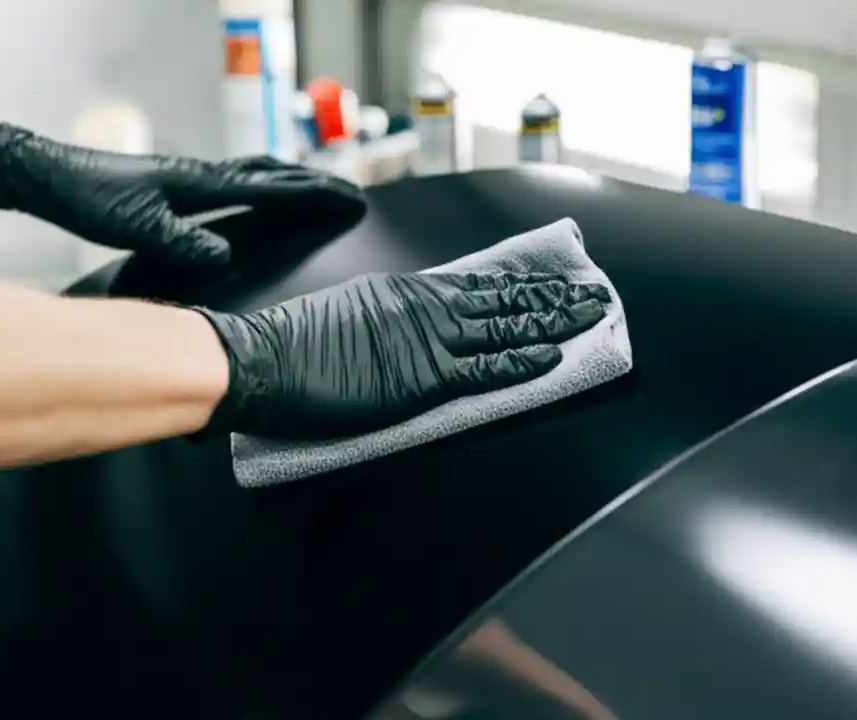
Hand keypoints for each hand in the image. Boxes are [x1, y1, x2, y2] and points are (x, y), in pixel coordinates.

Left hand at [0, 123, 363, 268]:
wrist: (47, 174)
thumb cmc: (88, 198)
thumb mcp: (135, 227)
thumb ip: (181, 243)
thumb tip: (225, 257)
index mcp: (201, 183)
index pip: (272, 188)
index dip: (315, 195)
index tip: (351, 199)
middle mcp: (200, 174)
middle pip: (271, 173)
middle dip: (312, 184)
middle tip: (347, 194)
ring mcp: (187, 175)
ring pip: (252, 172)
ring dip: (287, 179)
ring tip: (311, 188)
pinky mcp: (173, 182)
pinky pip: (232, 181)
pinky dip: (257, 184)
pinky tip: (250, 197)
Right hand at [194, 271, 610, 437]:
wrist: (261, 360)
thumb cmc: (296, 344)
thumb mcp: (354, 312)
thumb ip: (396, 318)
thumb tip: (422, 326)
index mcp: (410, 291)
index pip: (482, 285)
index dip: (525, 284)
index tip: (557, 280)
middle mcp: (427, 307)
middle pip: (506, 299)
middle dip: (554, 297)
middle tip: (595, 292)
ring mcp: (429, 341)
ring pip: (507, 327)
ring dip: (554, 321)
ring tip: (591, 315)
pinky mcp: (424, 378)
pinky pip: (487, 369)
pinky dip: (523, 361)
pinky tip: (554, 356)